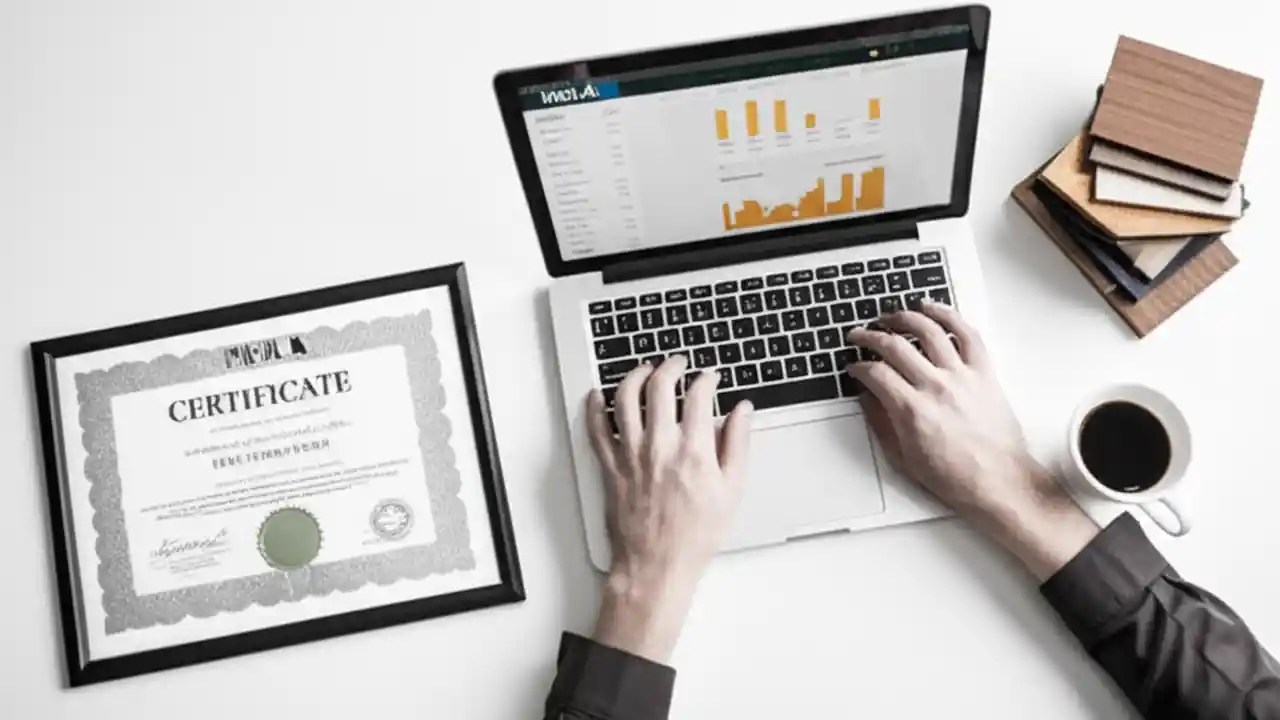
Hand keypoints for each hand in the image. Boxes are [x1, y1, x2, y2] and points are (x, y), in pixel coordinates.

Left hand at [584, 355, 752, 661]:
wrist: (656, 566)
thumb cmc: (694, 536)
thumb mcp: (731, 492)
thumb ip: (737, 445)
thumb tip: (742, 412)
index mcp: (693, 451)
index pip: (697, 395)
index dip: (706, 378)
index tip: (709, 376)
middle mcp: (658, 447)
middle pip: (659, 386)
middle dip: (670, 366)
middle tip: (677, 362)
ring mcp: (630, 455)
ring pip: (625, 399)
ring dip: (634, 376)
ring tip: (644, 370)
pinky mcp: (610, 467)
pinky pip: (596, 429)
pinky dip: (594, 407)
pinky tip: (598, 395)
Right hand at [847, 301, 1096, 579]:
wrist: (998, 482)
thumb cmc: (955, 477)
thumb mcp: (903, 457)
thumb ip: (881, 422)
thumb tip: (867, 397)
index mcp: (912, 411)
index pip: (875, 372)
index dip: (857, 366)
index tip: (854, 366)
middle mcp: (936, 388)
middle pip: (895, 346)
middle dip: (870, 336)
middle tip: (859, 335)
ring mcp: (962, 377)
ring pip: (928, 331)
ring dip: (903, 317)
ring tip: (890, 315)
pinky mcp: (984, 373)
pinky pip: (967, 334)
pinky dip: (948, 315)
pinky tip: (931, 308)